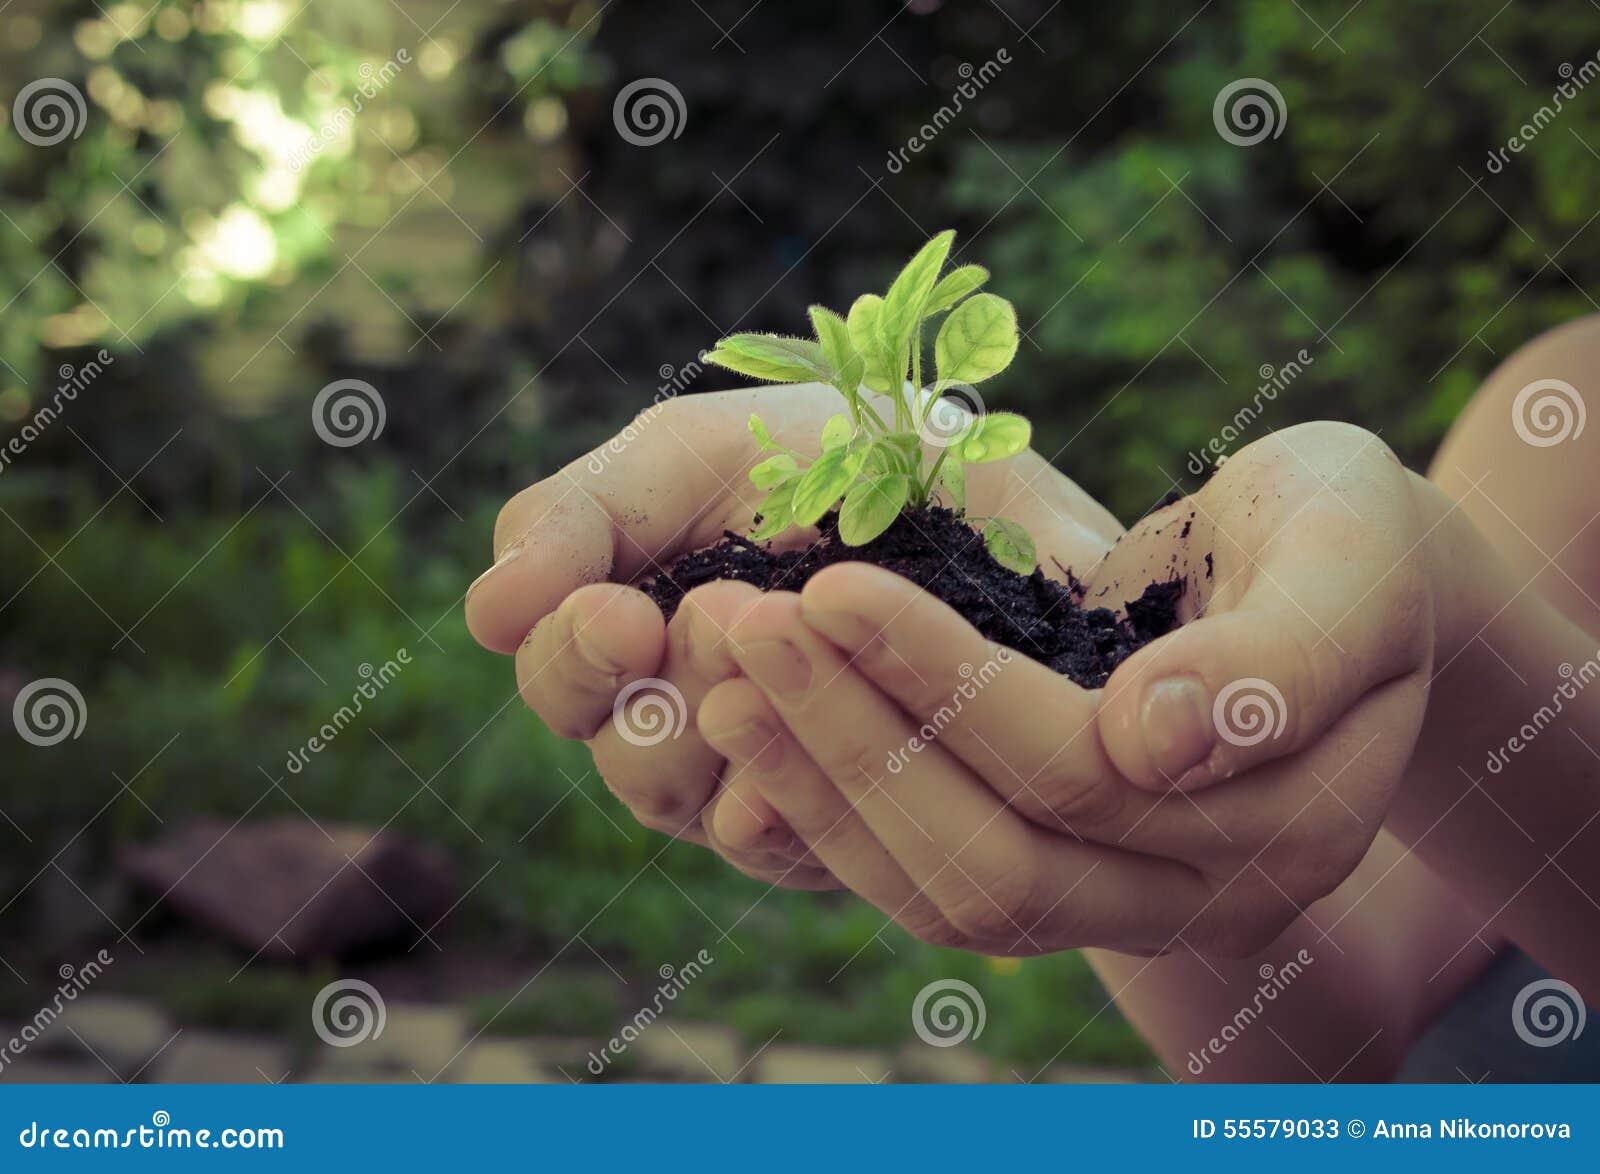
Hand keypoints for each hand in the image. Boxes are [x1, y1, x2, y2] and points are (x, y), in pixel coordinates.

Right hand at [464, 384, 1122, 887]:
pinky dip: (781, 817)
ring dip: (725, 738)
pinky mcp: (853, 820)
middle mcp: (692, 716)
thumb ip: (581, 517)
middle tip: (719, 620)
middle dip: (661, 692)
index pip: (558, 679)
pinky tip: (793, 789)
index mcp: (637, 633)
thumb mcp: (695, 455)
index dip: (573, 656)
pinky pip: (791, 849)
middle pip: (622, 758)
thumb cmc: (835, 455)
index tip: (622, 611)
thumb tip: (480, 615)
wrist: (995, 485)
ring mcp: (770, 772)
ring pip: (699, 807)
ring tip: (782, 661)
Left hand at [695, 422, 1435, 955]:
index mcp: (1288, 824)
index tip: (828, 585)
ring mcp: (1120, 902)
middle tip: (738, 626)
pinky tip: (756, 723)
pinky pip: (927, 876)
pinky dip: (833, 807)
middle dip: (851, 740)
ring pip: (944, 890)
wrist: (1335, 581)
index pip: (1077, 770)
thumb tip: (1152, 741)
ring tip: (719, 674)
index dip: (944, 686)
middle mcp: (1200, 895)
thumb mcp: (1351, 555)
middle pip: (992, 859)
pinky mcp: (1056, 879)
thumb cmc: (1344, 540)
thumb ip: (1281, 653)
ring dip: (818, 782)